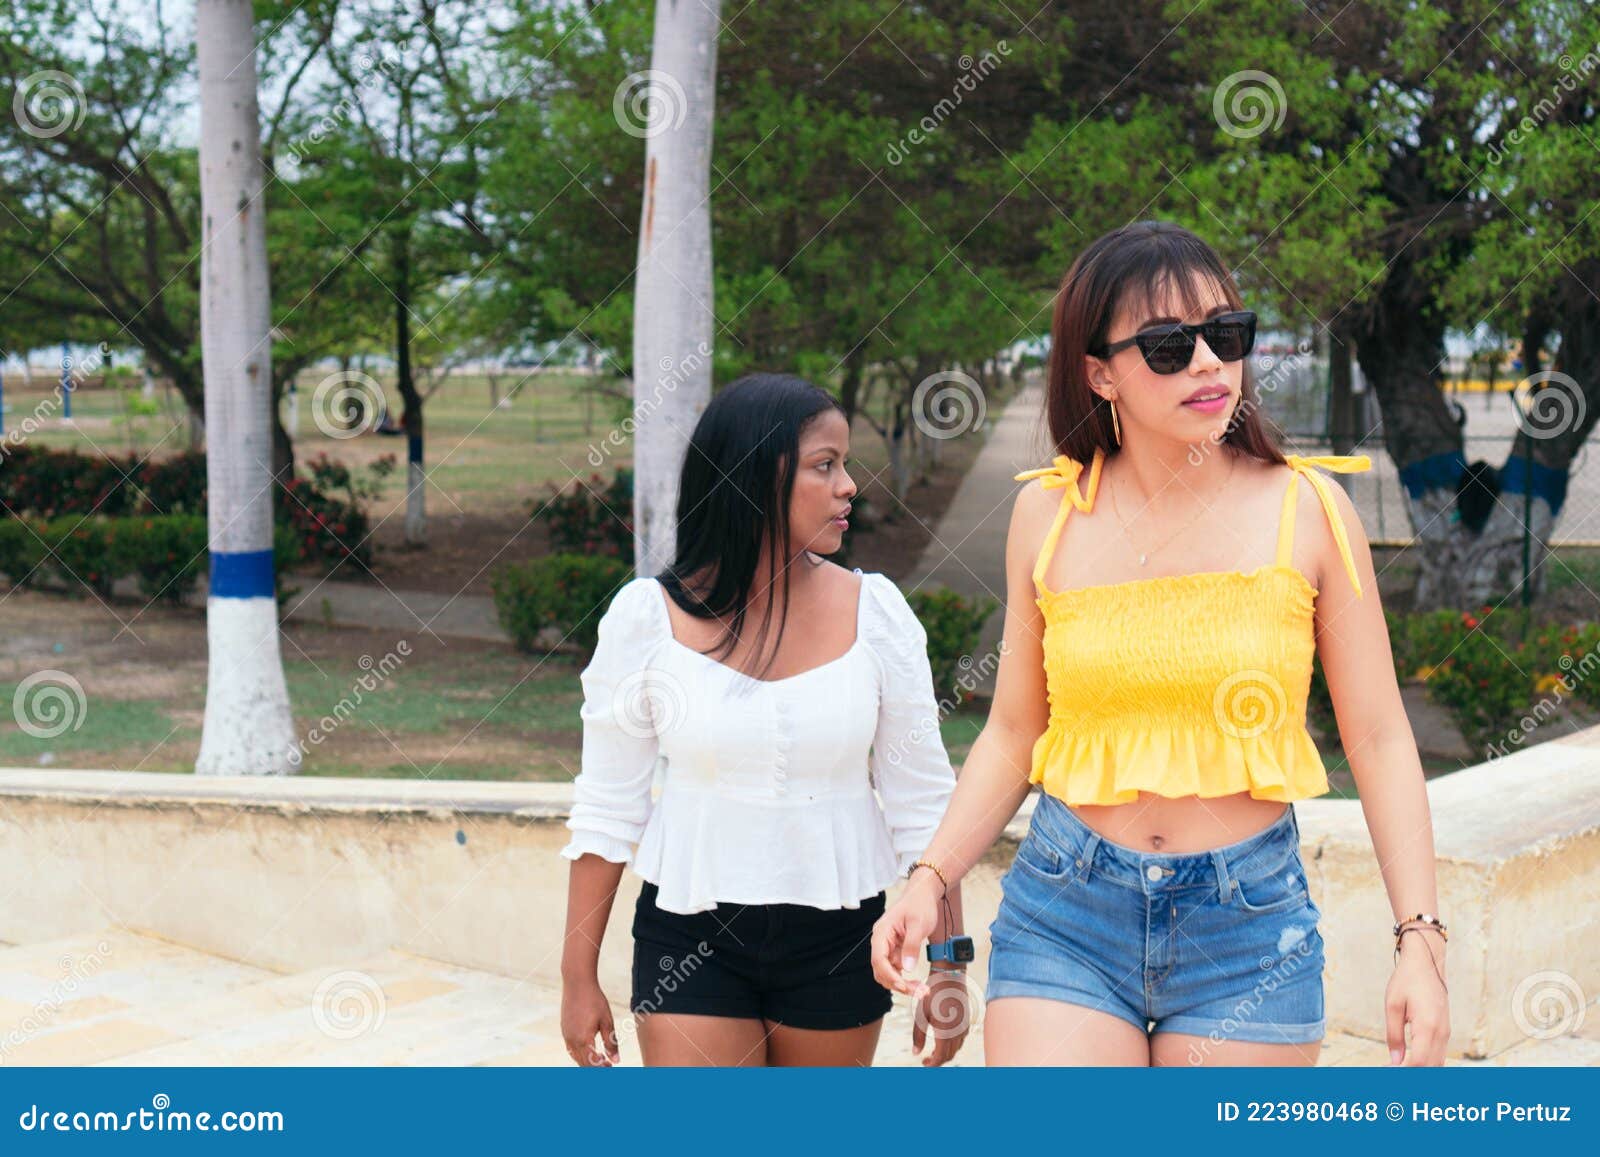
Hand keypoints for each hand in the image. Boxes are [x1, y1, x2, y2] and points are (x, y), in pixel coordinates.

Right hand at [561, 974, 619, 1065]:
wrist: (577, 983)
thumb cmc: (595, 1000)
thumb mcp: (607, 1021)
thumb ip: (611, 1042)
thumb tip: (616, 1060)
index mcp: (583, 1039)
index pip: (592, 1063)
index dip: (602, 1068)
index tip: (611, 1067)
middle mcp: (572, 1040)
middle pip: (583, 1063)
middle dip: (595, 1067)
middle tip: (608, 1065)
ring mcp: (566, 1035)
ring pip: (575, 1056)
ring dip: (587, 1061)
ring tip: (600, 1059)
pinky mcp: (564, 1029)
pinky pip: (571, 1048)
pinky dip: (580, 1053)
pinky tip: (588, 1048)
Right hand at [871, 872, 942, 994]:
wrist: (923, 894)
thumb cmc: (919, 904)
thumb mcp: (919, 924)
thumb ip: (912, 945)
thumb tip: (907, 968)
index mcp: (882, 932)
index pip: (879, 959)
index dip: (890, 975)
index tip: (904, 987)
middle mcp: (881, 941)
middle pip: (882, 970)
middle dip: (898, 984)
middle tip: (920, 992)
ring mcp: (888, 946)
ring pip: (888, 973)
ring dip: (902, 984)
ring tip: (922, 991)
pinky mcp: (896, 950)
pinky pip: (896, 969)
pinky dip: (905, 979)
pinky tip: (918, 984)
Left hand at [913, 967, 972, 1065]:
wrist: (949, 976)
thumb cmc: (931, 994)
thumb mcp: (920, 1015)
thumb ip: (918, 1036)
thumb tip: (915, 1053)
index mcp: (945, 1033)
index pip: (940, 1057)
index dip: (931, 1064)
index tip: (923, 1063)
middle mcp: (957, 1032)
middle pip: (949, 1055)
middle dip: (938, 1060)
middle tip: (926, 1058)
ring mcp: (964, 1026)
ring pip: (956, 1048)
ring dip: (946, 1053)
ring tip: (934, 1050)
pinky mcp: (967, 1020)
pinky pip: (961, 1039)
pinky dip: (953, 1044)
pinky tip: (944, 1039)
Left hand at [1385, 932, 1449, 1065]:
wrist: (1427, 963)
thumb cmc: (1407, 980)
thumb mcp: (1393, 1005)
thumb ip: (1394, 1035)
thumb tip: (1394, 1061)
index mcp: (1428, 1027)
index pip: (1419, 1062)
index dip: (1403, 1072)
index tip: (1386, 1071)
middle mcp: (1442, 1033)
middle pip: (1430, 1067)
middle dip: (1412, 1075)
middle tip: (1390, 1074)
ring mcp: (1446, 1032)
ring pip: (1438, 1064)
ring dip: (1420, 1071)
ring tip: (1399, 1070)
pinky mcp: (1445, 1030)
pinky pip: (1439, 1054)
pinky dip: (1427, 1064)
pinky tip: (1410, 1063)